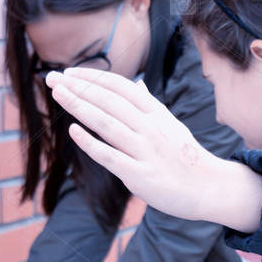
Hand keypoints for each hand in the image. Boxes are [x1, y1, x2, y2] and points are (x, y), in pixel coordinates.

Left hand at [45, 67, 261, 229]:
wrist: (209, 187)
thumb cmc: (185, 156)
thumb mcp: (171, 125)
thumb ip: (150, 105)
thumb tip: (138, 85)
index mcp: (155, 112)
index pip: (119, 87)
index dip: (92, 77)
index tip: (69, 73)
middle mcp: (150, 127)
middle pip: (108, 101)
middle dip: (78, 87)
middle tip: (52, 78)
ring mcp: (145, 150)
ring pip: (107, 123)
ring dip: (80, 107)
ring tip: (57, 94)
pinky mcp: (140, 175)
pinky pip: (111, 156)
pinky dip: (91, 143)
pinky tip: (73, 131)